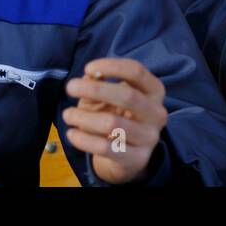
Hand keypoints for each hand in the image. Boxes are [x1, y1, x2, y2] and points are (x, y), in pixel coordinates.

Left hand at [63, 58, 167, 184]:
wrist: (125, 157)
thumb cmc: (116, 117)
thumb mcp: (107, 98)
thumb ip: (98, 84)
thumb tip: (88, 76)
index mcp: (154, 91)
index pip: (137, 71)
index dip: (112, 66)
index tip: (87, 68)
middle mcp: (157, 113)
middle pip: (128, 96)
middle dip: (95, 89)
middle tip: (70, 87)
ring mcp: (149, 137)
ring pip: (113, 123)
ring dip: (84, 117)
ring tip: (67, 115)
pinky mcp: (137, 159)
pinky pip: (106, 148)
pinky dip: (84, 140)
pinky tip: (71, 134)